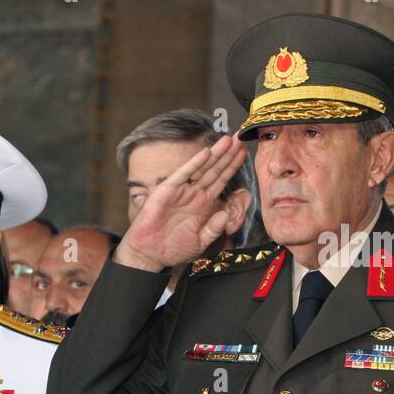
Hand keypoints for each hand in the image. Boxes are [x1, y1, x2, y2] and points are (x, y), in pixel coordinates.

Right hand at [114, 134, 248, 272]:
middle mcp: (194, 194)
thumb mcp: (200, 242)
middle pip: (214, 170)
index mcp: (204, 204)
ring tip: (228, 140)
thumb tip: (225, 215)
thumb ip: (214, 229)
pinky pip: (183, 175)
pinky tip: (206, 152)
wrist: (150, 254)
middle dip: (227, 155)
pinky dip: (194, 164)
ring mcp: (181, 191)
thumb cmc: (174, 248)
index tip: (244, 153)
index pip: (221, 181)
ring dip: (215, 154)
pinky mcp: (167, 191)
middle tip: (239, 138)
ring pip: (202, 169)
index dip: (232, 167)